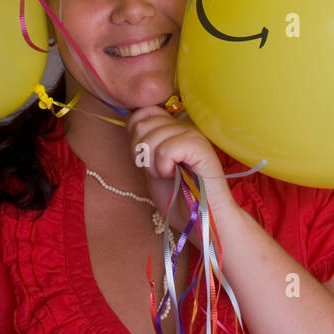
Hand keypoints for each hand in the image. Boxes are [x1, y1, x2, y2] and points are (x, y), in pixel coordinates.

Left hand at [125, 105, 235, 246]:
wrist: (203, 220)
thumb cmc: (179, 198)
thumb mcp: (152, 167)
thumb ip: (143, 144)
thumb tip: (130, 119)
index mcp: (174, 128)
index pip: (143, 112)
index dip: (135, 136)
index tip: (146, 159)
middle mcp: (184, 126)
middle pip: (142, 125)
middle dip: (141, 153)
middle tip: (159, 171)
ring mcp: (193, 134)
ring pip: (151, 138)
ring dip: (153, 164)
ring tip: (169, 175)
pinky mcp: (199, 147)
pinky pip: (166, 149)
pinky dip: (164, 167)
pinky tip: (175, 175)